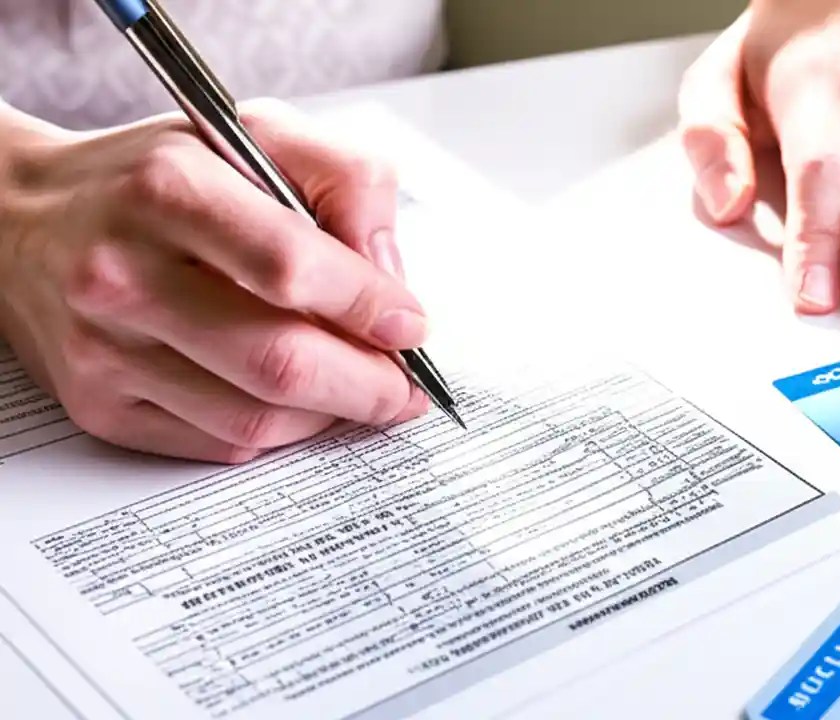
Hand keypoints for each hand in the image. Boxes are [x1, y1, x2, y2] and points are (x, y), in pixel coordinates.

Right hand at [0, 100, 428, 463]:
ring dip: (332, 414)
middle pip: (278, 361)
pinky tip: (302, 403)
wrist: (22, 217)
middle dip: (368, 384)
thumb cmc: (155, 177)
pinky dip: (282, 431)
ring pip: (256, 415)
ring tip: (362, 390)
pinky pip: (220, 443)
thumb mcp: (253, 133)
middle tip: (406, 386)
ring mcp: (106, 349)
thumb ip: (344, 179)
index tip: (410, 325)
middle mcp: (125, 274)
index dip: (369, 306)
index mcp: (169, 190)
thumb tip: (389, 275)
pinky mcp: (100, 405)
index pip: (291, 268)